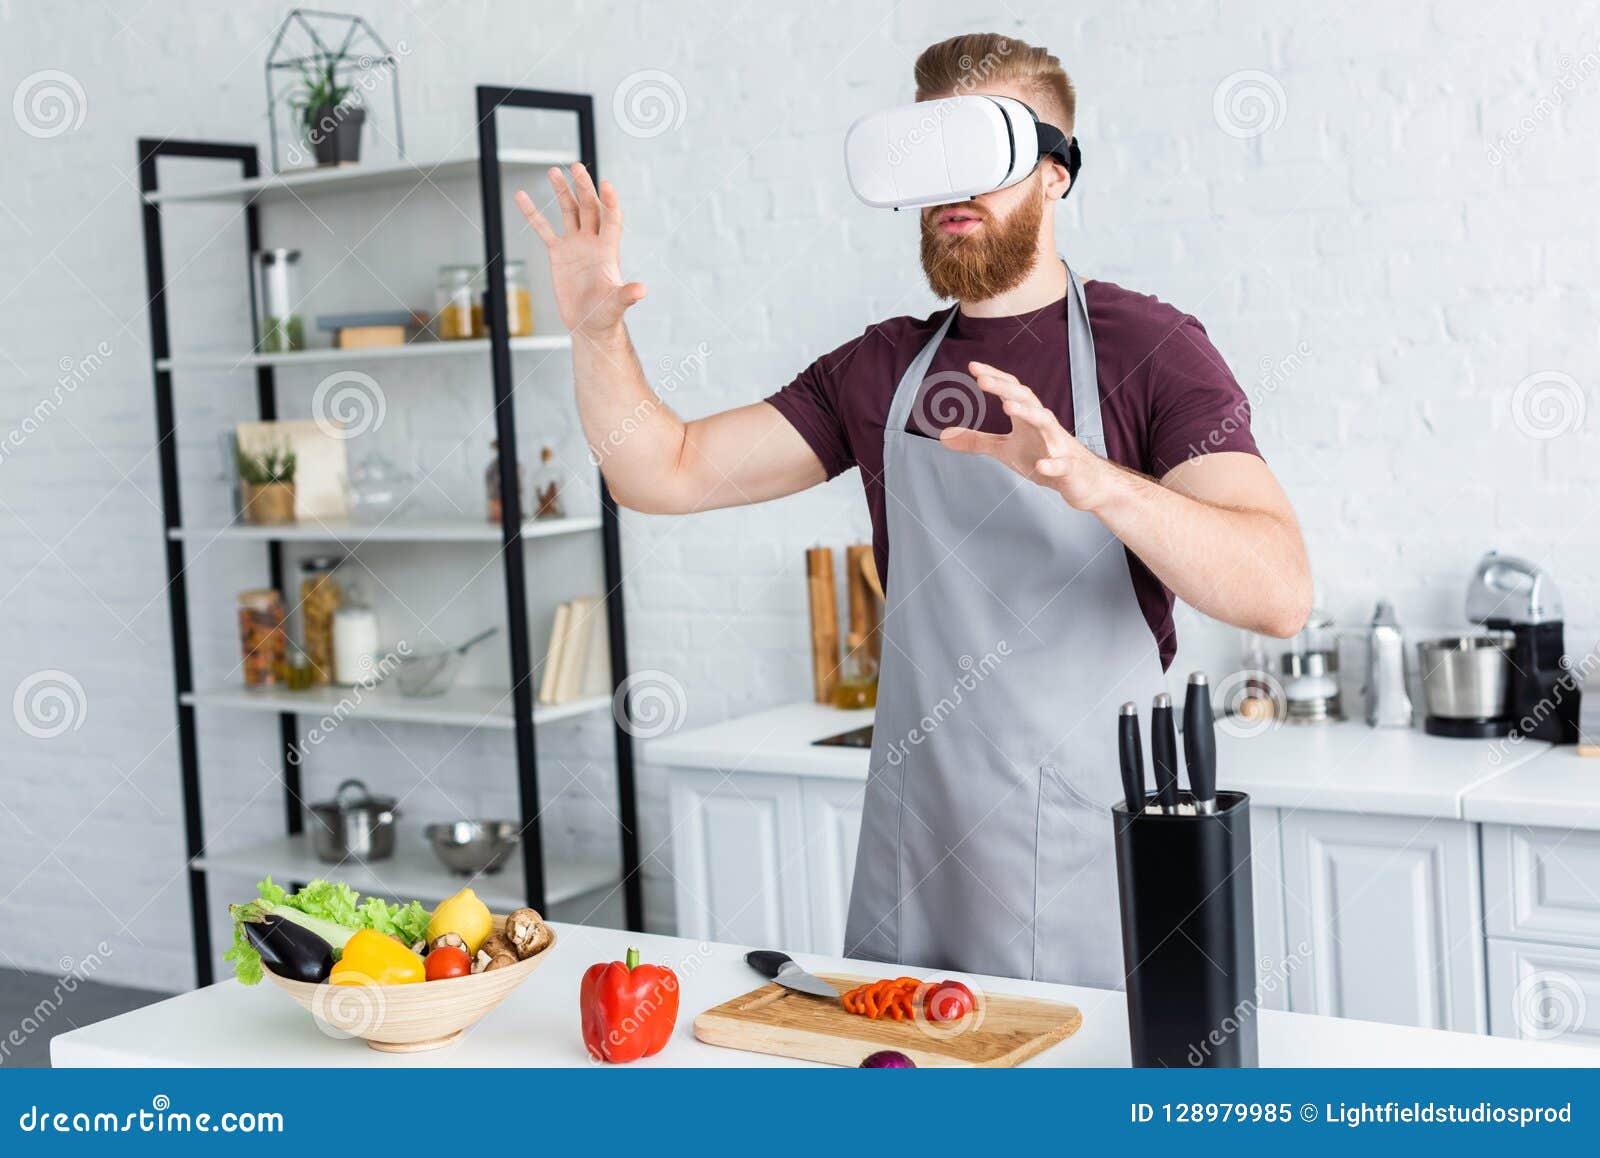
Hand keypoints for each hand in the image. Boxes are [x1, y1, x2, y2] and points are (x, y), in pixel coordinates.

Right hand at [515, 164, 645, 337]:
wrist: (589, 324)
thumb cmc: (606, 315)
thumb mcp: (616, 305)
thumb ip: (627, 295)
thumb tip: (642, 291)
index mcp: (608, 250)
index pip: (611, 219)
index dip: (610, 202)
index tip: (605, 184)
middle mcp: (593, 242)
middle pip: (589, 207)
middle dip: (584, 187)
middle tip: (576, 166)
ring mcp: (575, 245)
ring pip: (569, 212)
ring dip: (563, 192)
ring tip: (554, 171)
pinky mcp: (558, 253)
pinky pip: (543, 229)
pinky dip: (533, 214)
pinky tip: (522, 196)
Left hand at [939, 361, 1118, 511]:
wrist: (1083, 480)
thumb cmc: (1044, 456)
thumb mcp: (1005, 450)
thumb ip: (978, 441)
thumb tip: (944, 436)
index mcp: (1028, 418)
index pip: (1011, 390)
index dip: (994, 378)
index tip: (972, 367)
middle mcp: (1043, 425)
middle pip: (1026, 399)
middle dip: (1005, 388)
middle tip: (981, 379)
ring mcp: (1058, 445)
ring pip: (1046, 423)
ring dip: (1028, 413)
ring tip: (1008, 406)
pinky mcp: (1069, 468)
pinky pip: (1061, 464)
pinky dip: (1051, 464)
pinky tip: (1041, 466)